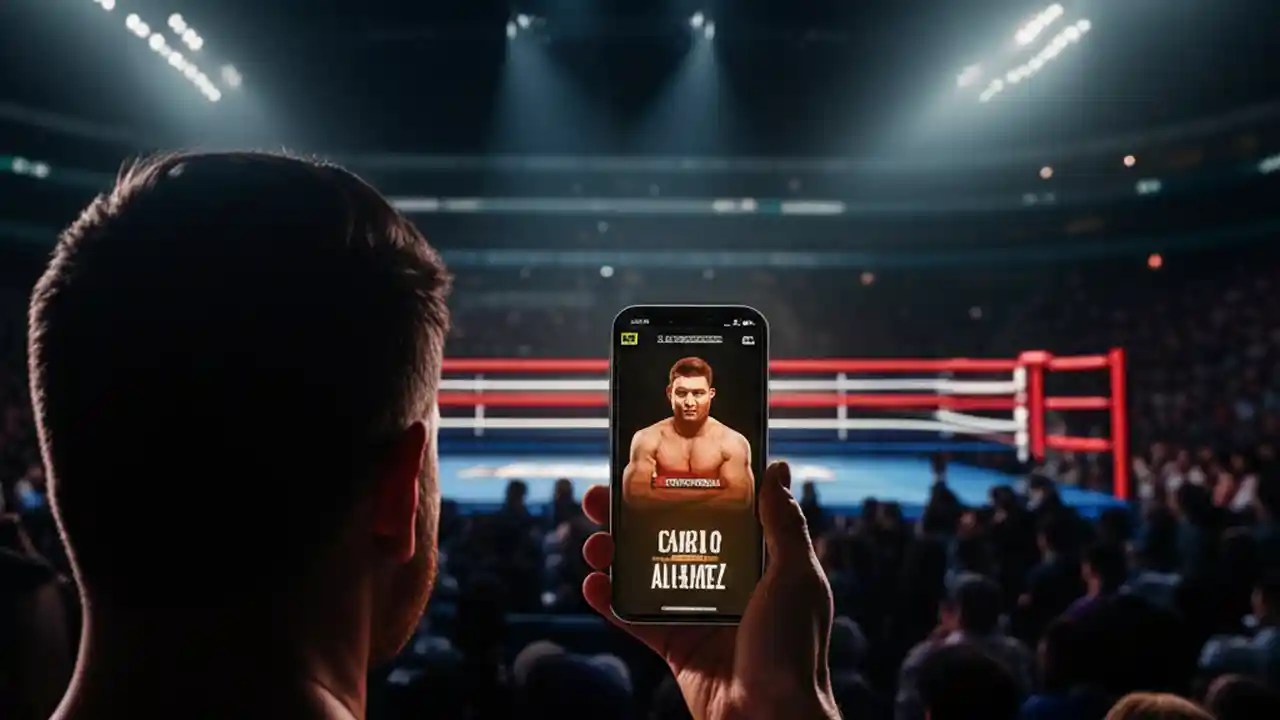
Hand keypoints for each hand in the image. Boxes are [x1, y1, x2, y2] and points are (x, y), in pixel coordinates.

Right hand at [580, 461, 839, 719]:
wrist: (771, 719)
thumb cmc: (794, 649)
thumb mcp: (796, 577)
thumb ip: (783, 524)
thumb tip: (776, 468)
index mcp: (756, 564)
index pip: (715, 514)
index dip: (684, 490)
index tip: (655, 465)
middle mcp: (724, 585)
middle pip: (670, 539)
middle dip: (634, 518)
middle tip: (602, 498)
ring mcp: (696, 615)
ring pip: (646, 575)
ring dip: (615, 556)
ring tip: (594, 543)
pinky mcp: (674, 647)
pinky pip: (635, 619)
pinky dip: (609, 601)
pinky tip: (592, 583)